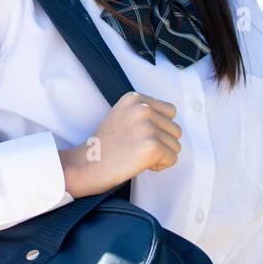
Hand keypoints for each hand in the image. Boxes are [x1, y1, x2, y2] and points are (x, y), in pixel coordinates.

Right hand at [59, 91, 181, 197]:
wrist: (86, 165)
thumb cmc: (105, 146)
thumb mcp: (122, 115)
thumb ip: (145, 112)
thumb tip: (170, 122)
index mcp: (135, 98)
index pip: (170, 112)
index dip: (159, 128)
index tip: (140, 137)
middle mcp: (143, 108)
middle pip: (175, 129)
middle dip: (161, 142)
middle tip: (137, 149)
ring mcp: (148, 126)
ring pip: (175, 145)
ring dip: (161, 154)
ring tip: (138, 156)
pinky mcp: (153, 146)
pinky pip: (172, 158)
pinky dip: (160, 165)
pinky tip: (141, 164)